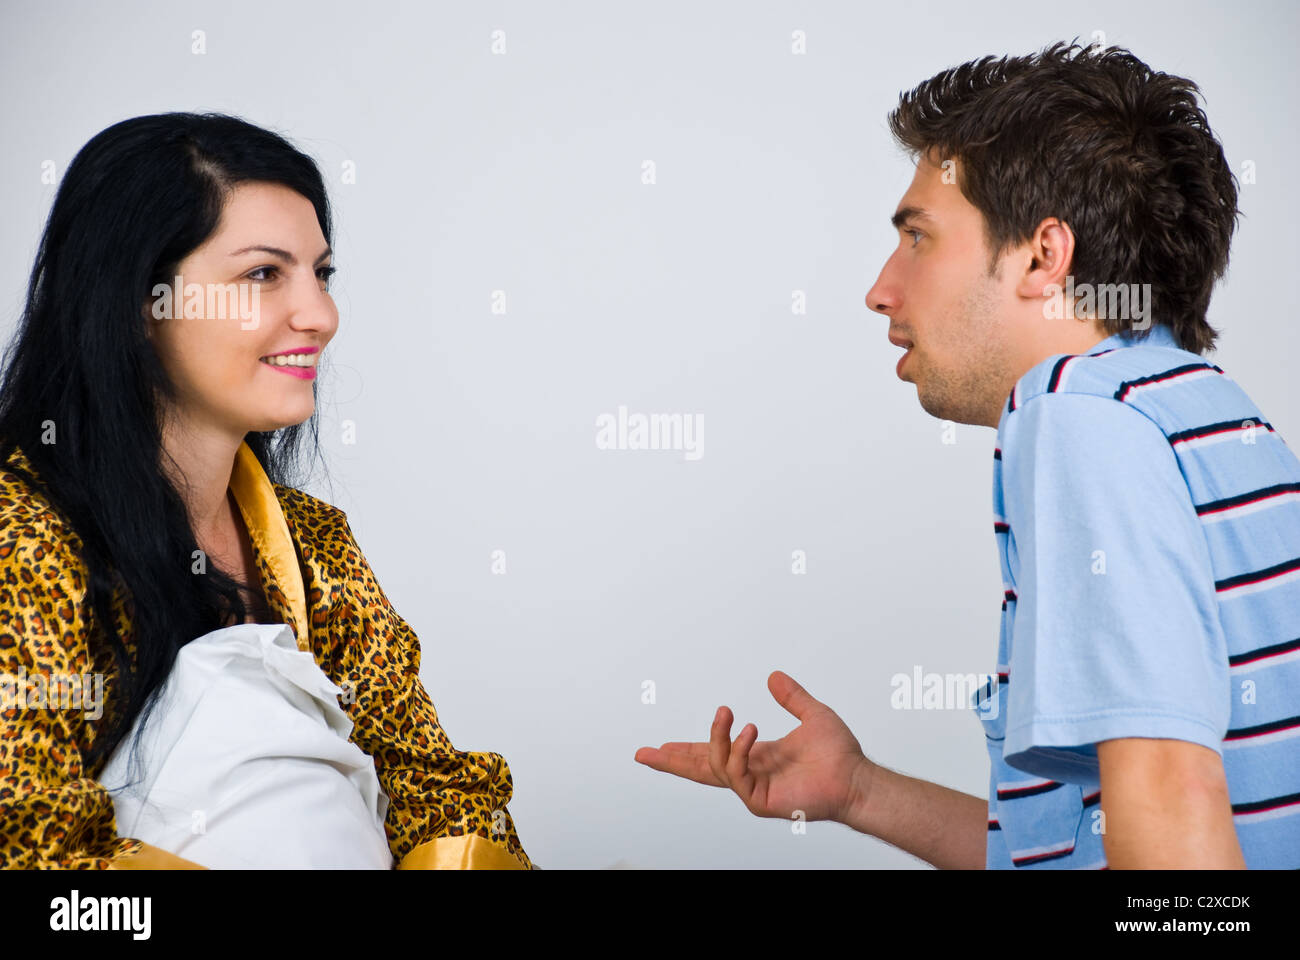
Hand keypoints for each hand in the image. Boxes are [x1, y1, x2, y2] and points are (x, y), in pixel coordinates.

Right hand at [634, 670, 874, 823]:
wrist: (856, 777)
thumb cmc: (839, 754)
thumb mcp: (811, 713)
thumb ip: (791, 697)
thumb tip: (773, 676)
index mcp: (758, 757)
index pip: (713, 755)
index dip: (687, 750)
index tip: (661, 746)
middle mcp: (751, 774)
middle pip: (700, 769)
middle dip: (671, 761)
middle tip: (644, 754)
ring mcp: (754, 790)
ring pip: (716, 766)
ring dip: (715, 738)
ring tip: (726, 712)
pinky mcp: (761, 800)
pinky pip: (737, 774)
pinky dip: (739, 751)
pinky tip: (751, 731)